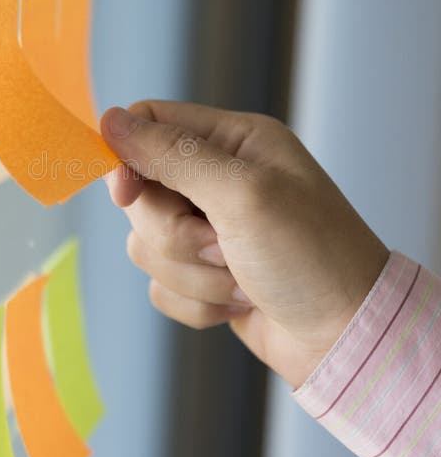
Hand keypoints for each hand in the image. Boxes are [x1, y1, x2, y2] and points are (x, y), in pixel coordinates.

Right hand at [101, 101, 388, 388]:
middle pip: (142, 194)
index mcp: (233, 141)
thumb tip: (110, 120)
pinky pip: (161, 285)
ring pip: (147, 245)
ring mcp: (210, 229)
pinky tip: (240, 302)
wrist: (345, 336)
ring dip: (192, 273)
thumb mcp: (243, 193)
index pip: (151, 122)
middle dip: (176, 235)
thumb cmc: (309, 255)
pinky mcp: (204, 275)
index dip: (127, 157)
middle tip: (222, 245)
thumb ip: (173, 155)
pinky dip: (197, 301)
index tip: (126, 196)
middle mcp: (219, 179)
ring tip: (241, 278)